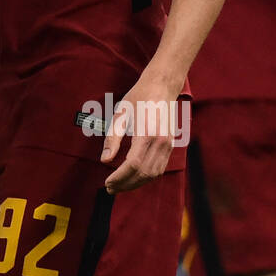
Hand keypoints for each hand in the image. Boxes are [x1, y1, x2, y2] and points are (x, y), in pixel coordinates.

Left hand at [101, 68, 181, 193]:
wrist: (162, 86)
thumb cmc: (138, 97)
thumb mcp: (120, 114)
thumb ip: (112, 139)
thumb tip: (104, 160)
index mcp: (147, 133)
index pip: (133, 164)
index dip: (119, 177)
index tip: (106, 182)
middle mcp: (162, 142)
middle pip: (144, 173)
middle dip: (126, 184)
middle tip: (110, 188)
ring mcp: (169, 145)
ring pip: (153, 174)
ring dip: (136, 184)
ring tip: (119, 186)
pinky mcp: (171, 146)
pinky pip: (159, 168)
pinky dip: (145, 177)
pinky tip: (132, 177)